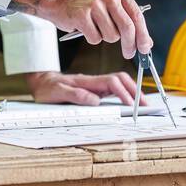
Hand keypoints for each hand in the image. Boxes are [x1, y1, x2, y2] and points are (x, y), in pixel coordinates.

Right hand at [18, 0, 152, 58]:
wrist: (62, 1)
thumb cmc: (90, 7)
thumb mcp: (113, 9)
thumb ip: (130, 23)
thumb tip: (147, 43)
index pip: (137, 16)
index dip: (143, 35)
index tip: (145, 48)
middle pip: (127, 27)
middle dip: (130, 45)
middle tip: (128, 53)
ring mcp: (95, 4)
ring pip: (112, 36)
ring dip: (105, 37)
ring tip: (97, 28)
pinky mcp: (82, 15)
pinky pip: (96, 38)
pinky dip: (93, 38)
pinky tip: (87, 28)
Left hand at [25, 71, 141, 105]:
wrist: (40, 82)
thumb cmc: (48, 88)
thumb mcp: (57, 92)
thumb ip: (75, 95)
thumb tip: (95, 100)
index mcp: (87, 81)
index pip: (111, 83)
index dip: (123, 93)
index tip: (131, 105)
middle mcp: (93, 82)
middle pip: (120, 80)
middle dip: (134, 91)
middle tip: (146, 105)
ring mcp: (95, 85)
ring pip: (119, 84)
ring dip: (132, 92)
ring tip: (143, 105)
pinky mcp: (94, 90)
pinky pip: (113, 90)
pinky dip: (125, 95)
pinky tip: (131, 103)